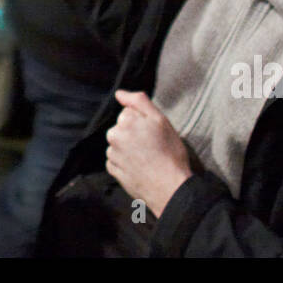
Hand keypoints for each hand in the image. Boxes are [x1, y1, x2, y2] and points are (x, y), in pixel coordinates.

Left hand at [105, 90, 192, 218]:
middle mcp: (114, 136)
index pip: (129, 112)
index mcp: (125, 121)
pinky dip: (126, 162)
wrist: (169, 188)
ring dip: (130, 148)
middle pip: (122, 127)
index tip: (154, 132)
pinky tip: (141, 167)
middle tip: (153, 146)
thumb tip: (119, 94)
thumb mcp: (160, 120)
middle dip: (134, 133)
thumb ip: (139, 102)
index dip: (143, 121)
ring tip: (148, 158)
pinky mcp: (113, 170)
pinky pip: (117, 160)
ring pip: (120, 144)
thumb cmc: (169, 153)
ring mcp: (112, 154)